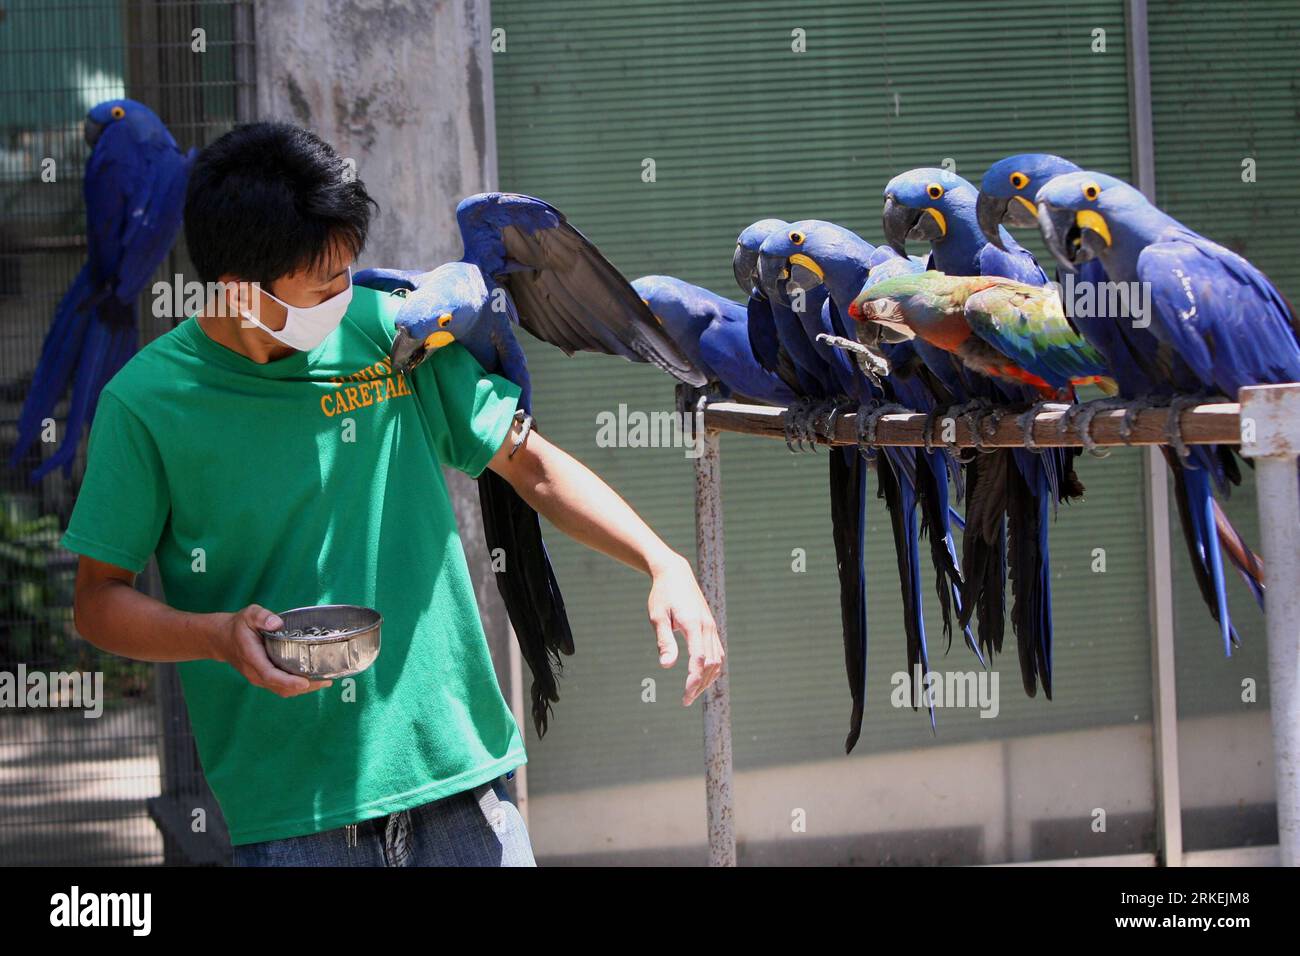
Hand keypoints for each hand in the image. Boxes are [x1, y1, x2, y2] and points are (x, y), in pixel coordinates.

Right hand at [208, 604, 334, 697]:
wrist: (222, 639)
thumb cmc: (239, 625)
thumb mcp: (249, 615)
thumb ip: (262, 616)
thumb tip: (277, 622)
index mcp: (252, 658)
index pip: (270, 675)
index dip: (288, 681)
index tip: (306, 682)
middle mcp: (255, 673)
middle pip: (281, 686)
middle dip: (305, 686)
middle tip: (327, 681)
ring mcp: (259, 678)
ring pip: (282, 690)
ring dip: (303, 689)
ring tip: (325, 681)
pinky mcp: (264, 679)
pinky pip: (281, 687)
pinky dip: (297, 687)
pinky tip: (313, 680)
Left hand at [647, 554, 723, 705]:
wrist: (675, 573)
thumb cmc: (662, 595)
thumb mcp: (657, 617)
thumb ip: (664, 641)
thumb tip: (667, 666)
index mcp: (694, 624)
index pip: (699, 659)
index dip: (694, 680)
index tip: (685, 696)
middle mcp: (707, 627)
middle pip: (711, 664)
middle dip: (700, 684)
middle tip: (686, 700)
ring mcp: (711, 627)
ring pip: (718, 660)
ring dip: (708, 678)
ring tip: (692, 692)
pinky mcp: (710, 627)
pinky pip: (717, 652)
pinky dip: (712, 668)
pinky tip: (701, 677)